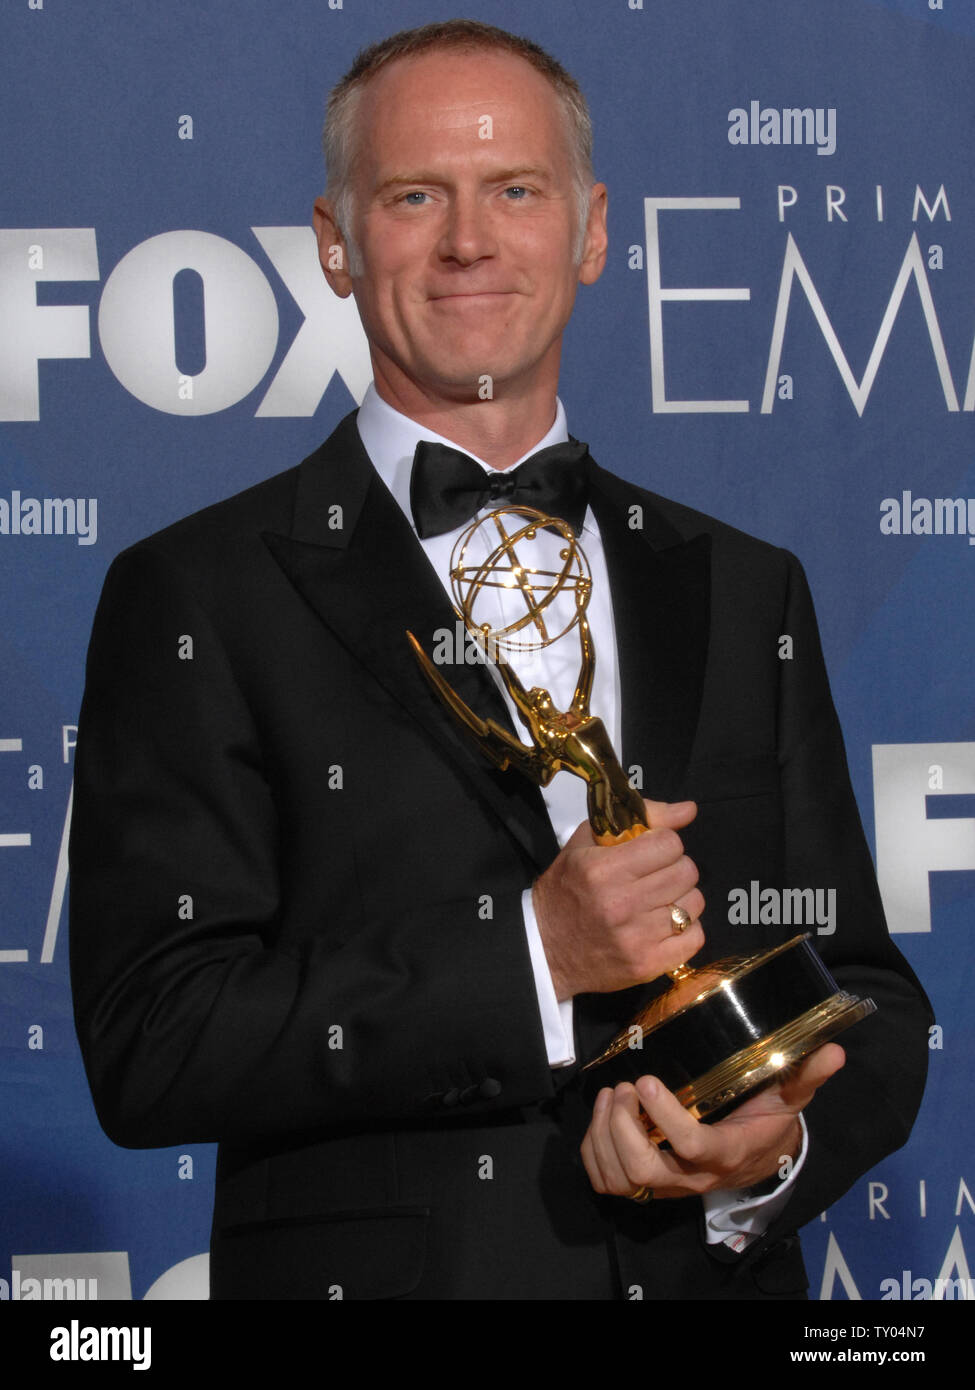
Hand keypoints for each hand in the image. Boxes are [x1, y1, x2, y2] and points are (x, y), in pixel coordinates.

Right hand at [532, 799, 704, 999]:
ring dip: (681, 898)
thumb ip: (641, 818)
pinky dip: (686, 930)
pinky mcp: (648, 964)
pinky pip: (695, 937)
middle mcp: (621, 903)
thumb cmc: (566, 890)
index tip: (651, 851)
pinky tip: (663, 926)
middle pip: (686, 872)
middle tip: (655, 876)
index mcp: (603, 869)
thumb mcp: (587, 843)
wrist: (545, 949)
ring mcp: (636, 937)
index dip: (663, 843)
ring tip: (658, 901)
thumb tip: (689, 809)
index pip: (669, 843)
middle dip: (675, 868)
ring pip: (694, 903)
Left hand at [581, 1044, 844, 1199]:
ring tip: (611, 1095)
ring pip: (621, 1179)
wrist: (756, 1156)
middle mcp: (691, 1176)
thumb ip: (806, 1075)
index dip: (665, 1117)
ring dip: (605, 1135)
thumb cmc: (766, 1119)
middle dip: (622, 1129)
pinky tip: (602, 1115)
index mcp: (725, 1153)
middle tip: (624, 1088)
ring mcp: (667, 1184)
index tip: (647, 1079)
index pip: (691, 1147)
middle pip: (643, 1172)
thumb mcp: (789, 1097)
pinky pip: (607, 1182)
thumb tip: (833, 1050)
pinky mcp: (646, 1184)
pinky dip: (594, 1150)